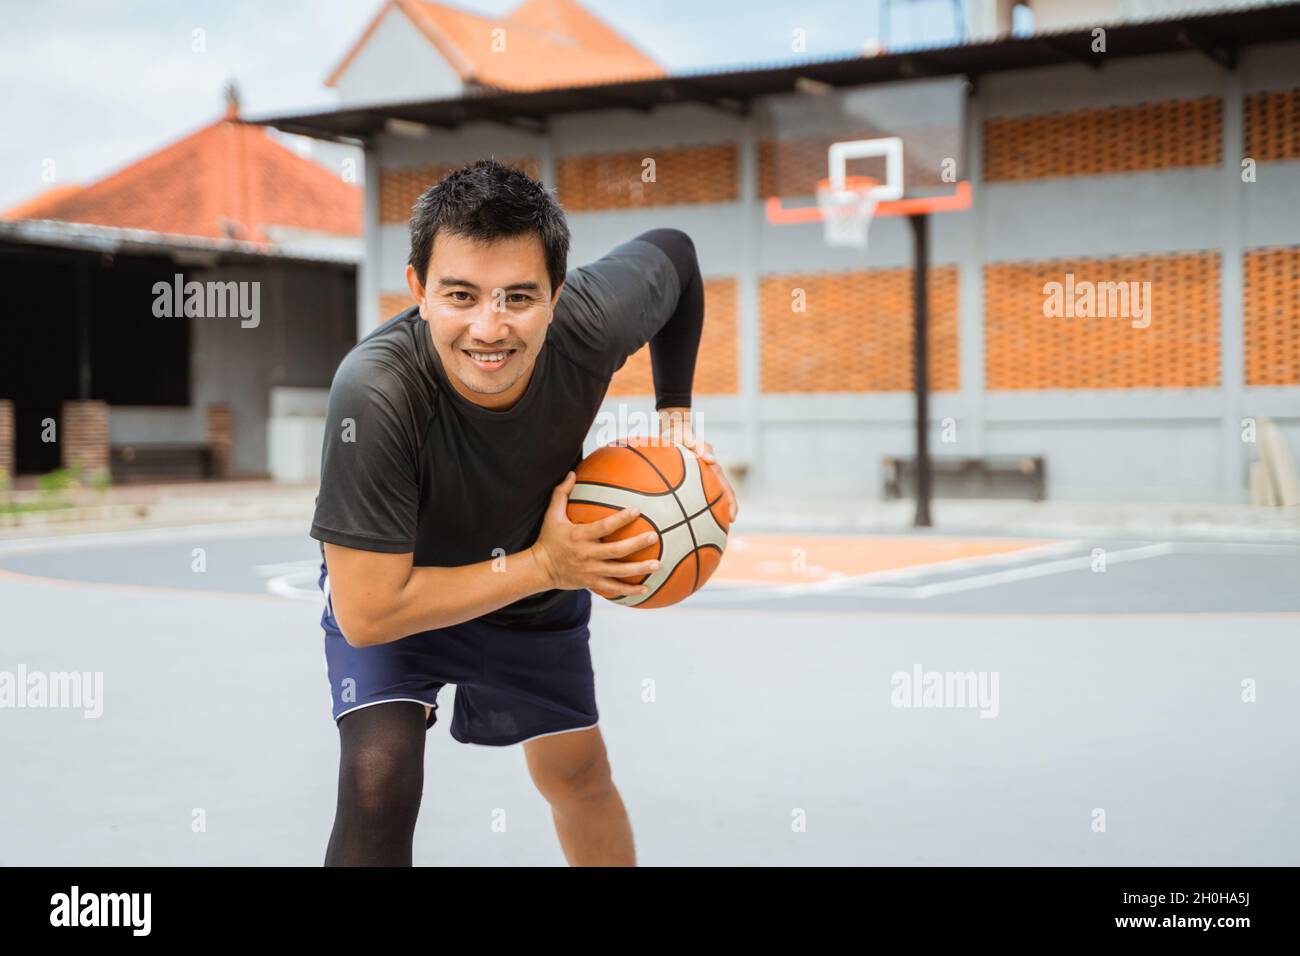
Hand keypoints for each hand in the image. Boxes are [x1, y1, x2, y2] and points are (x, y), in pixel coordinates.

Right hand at [530, 472, 661, 596]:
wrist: (540, 568)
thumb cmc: (548, 539)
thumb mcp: (552, 515)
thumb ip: (561, 493)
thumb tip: (572, 473)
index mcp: (579, 536)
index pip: (604, 526)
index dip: (621, 519)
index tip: (637, 510)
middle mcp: (587, 554)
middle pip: (616, 550)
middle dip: (637, 544)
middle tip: (654, 537)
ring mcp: (590, 571)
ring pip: (619, 572)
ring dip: (639, 569)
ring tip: (657, 564)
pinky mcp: (591, 583)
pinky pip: (613, 589)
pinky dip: (629, 590)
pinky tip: (645, 589)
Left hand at [658, 407, 738, 522]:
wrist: (673, 429)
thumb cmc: (680, 433)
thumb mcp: (687, 436)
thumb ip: (698, 445)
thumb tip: (712, 460)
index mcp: (711, 466)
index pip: (725, 486)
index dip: (730, 501)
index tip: (733, 516)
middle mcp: (710, 472)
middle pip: (722, 493)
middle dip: (726, 509)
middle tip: (727, 526)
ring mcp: (701, 475)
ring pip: (710, 494)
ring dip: (714, 508)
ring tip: (713, 526)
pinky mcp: (691, 477)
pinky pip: (696, 492)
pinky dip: (697, 503)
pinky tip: (689, 515)